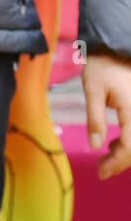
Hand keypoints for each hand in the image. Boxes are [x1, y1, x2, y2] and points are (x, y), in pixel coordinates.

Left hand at [82, 51, 130, 178]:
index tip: (101, 172)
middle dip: (121, 162)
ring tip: (104, 157)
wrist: (115, 48)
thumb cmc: (102, 66)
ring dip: (125, 154)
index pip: (130, 147)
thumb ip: (94, 118)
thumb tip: (95, 145)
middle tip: (101, 169)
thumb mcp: (92, 90)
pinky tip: (112, 144)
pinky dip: (128, 142)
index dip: (117, 163)